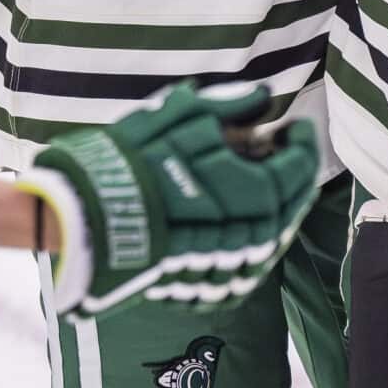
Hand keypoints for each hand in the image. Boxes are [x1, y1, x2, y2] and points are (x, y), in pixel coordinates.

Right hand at [23, 83, 320, 317]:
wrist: (87, 219)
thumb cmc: (135, 162)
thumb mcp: (183, 115)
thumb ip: (231, 106)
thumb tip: (261, 99)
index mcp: (257, 194)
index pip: (299, 165)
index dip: (300, 141)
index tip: (291, 126)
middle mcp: (253, 237)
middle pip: (292, 203)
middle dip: (292, 174)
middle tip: (278, 151)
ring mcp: (231, 268)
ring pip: (272, 236)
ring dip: (273, 206)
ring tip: (256, 180)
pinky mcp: (208, 288)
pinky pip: (245, 262)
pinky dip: (249, 236)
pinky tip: (236, 217)